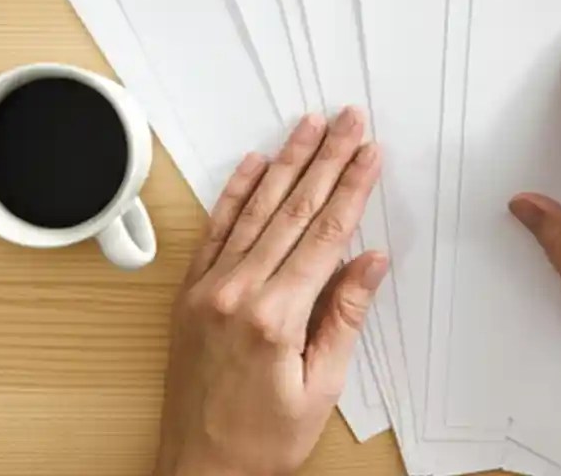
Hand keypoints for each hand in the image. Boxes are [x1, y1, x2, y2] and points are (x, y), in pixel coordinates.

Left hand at [154, 108, 386, 475]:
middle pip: (292, 209)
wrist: (200, 470)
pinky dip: (234, 193)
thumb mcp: (321, 384)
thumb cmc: (263, 440)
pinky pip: (214, 230)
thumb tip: (370, 261)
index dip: (352, 187)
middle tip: (348, 120)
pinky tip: (252, 163)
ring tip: (308, 125)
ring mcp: (208, 289)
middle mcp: (236, 292)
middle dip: (326, 159)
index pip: (325, 233)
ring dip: (284, 162)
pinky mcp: (189, 293)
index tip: (370, 153)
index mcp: (276, 315)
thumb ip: (345, 315)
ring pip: (254, 209)